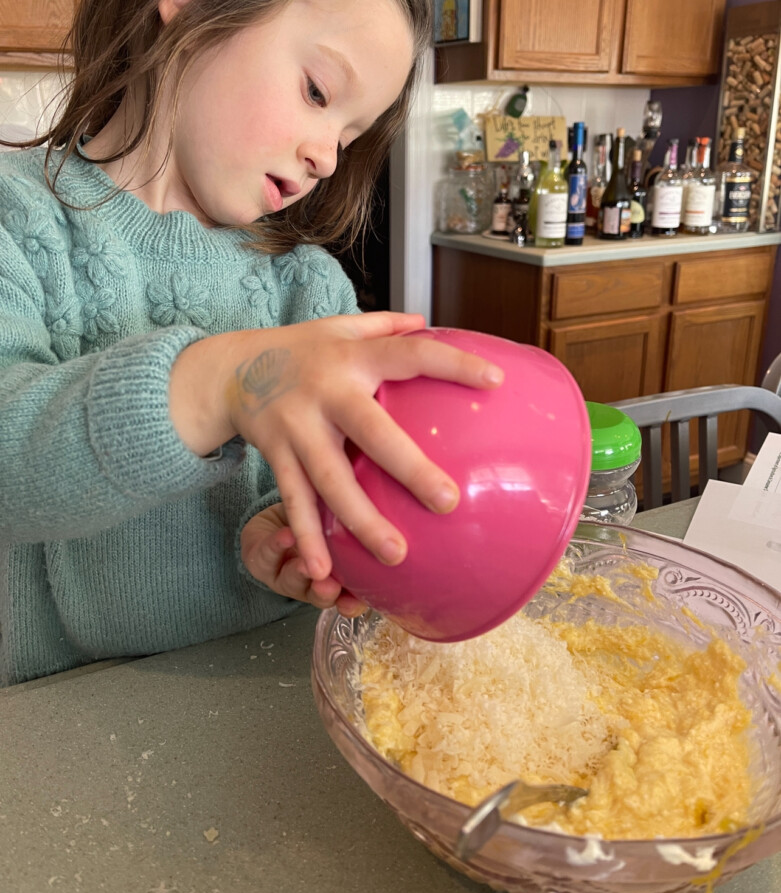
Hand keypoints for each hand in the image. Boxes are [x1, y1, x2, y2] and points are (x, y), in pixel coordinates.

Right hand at [170, 311, 503, 582]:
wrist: (228, 368)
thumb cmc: (298, 350)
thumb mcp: (337, 327)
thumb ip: (382, 326)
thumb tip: (426, 321)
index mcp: (352, 358)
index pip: (410, 355)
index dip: (453, 363)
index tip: (495, 382)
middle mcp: (326, 392)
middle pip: (373, 433)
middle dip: (409, 469)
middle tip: (448, 502)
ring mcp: (298, 427)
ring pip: (331, 480)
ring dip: (362, 521)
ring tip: (396, 555)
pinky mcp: (276, 455)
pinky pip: (294, 501)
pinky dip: (307, 537)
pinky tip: (324, 571)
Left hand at [241, 503, 366, 616]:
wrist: (270, 524)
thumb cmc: (317, 521)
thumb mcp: (346, 522)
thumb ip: (375, 522)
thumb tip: (414, 509)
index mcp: (338, 577)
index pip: (352, 595)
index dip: (356, 601)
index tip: (361, 601)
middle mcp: (313, 580)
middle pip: (322, 594)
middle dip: (327, 593)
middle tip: (332, 586)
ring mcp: (285, 573)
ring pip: (293, 581)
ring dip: (300, 574)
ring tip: (306, 563)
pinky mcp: (261, 557)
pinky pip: (267, 553)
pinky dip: (277, 546)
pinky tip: (286, 536)